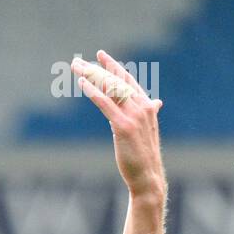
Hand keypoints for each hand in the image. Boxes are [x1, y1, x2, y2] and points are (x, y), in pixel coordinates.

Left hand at [71, 50, 165, 202]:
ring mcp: (134, 116)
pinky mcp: (123, 127)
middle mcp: (141, 107)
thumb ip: (149, 113)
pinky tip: (83, 84)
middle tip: (77, 63)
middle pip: (115, 82)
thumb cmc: (144, 156)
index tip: (101, 56)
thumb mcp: (148, 130)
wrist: (148, 176)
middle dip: (96, 70)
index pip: (127, 80)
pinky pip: (106, 104)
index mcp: (146, 106)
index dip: (114, 67)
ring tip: (76, 69)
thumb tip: (156, 103)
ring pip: (110, 89)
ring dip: (92, 77)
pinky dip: (94, 92)